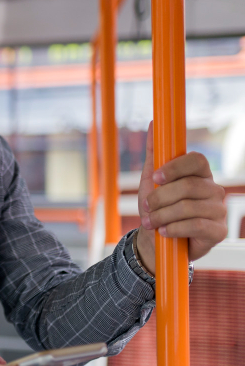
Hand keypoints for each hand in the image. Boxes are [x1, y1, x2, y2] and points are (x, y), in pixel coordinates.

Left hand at [137, 121, 227, 273]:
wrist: (157, 241)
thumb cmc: (157, 207)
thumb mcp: (150, 179)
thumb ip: (155, 153)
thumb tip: (153, 124)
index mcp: (199, 174)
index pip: (197, 160)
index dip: (175, 168)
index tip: (154, 178)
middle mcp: (213, 190)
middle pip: (189, 186)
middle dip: (161, 198)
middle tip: (146, 207)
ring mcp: (218, 210)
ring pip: (190, 207)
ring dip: (163, 215)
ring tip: (151, 222)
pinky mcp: (219, 231)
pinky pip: (197, 225)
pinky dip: (174, 228)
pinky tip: (164, 232)